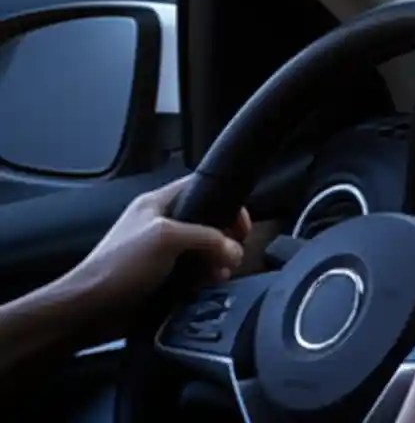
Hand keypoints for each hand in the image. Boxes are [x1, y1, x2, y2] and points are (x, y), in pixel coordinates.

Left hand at [60, 176, 250, 317]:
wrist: (89, 310)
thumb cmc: (121, 266)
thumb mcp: (167, 238)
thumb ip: (208, 237)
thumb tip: (235, 251)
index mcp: (157, 204)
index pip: (200, 188)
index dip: (226, 201)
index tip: (241, 226)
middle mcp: (160, 224)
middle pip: (207, 221)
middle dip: (225, 238)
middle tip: (233, 254)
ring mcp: (160, 252)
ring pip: (203, 250)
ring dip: (217, 262)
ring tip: (220, 274)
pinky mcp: (162, 277)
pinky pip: (194, 273)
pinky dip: (205, 278)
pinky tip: (208, 286)